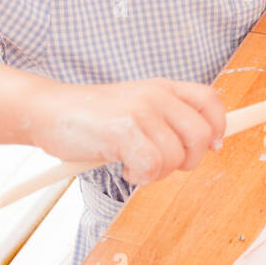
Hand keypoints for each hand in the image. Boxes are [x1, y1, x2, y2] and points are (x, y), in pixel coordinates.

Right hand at [29, 78, 226, 184]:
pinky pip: (151, 166)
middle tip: (163, 166)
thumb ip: (166, 119)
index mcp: (162, 87)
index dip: (219, 126)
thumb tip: (205, 144)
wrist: (47, 110)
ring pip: (175, 156)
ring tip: (135, 166)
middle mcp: (156, 95)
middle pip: (201, 134)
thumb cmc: (91, 117)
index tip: (213, 147)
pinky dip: (141, 177)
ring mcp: (140, 111)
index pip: (210, 100)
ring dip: (158, 173)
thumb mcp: (136, 107)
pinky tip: (125, 169)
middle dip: (189, 160)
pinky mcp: (123, 131)